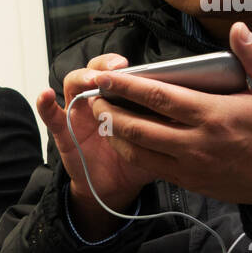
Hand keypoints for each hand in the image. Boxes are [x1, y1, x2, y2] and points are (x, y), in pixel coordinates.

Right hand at [39, 53, 156, 238]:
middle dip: (104, 66)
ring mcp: (79, 113)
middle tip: (116, 70)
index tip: (135, 65)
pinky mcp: (63, 132)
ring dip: (81, 79)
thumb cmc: (141, 158)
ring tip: (91, 81)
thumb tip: (206, 104)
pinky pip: (52, 116)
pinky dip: (45, 105)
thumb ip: (173, 121)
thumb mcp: (161, 138)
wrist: (117, 188)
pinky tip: (45, 95)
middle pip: (96, 71)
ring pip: (73, 84)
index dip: (125, 65)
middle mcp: (99, 99)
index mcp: (123, 97)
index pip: (121, 71)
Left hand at [88, 22, 251, 213]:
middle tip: (93, 96)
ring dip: (115, 133)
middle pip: (139, 127)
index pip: (159, 97)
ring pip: (139, 150)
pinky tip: (122, 138)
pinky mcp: (190, 181)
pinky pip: (150, 167)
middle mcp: (197, 142)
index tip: (105, 76)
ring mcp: (191, 165)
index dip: (127, 86)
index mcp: (214, 115)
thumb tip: (237, 28)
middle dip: (110, 111)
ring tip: (101, 115)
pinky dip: (131, 152)